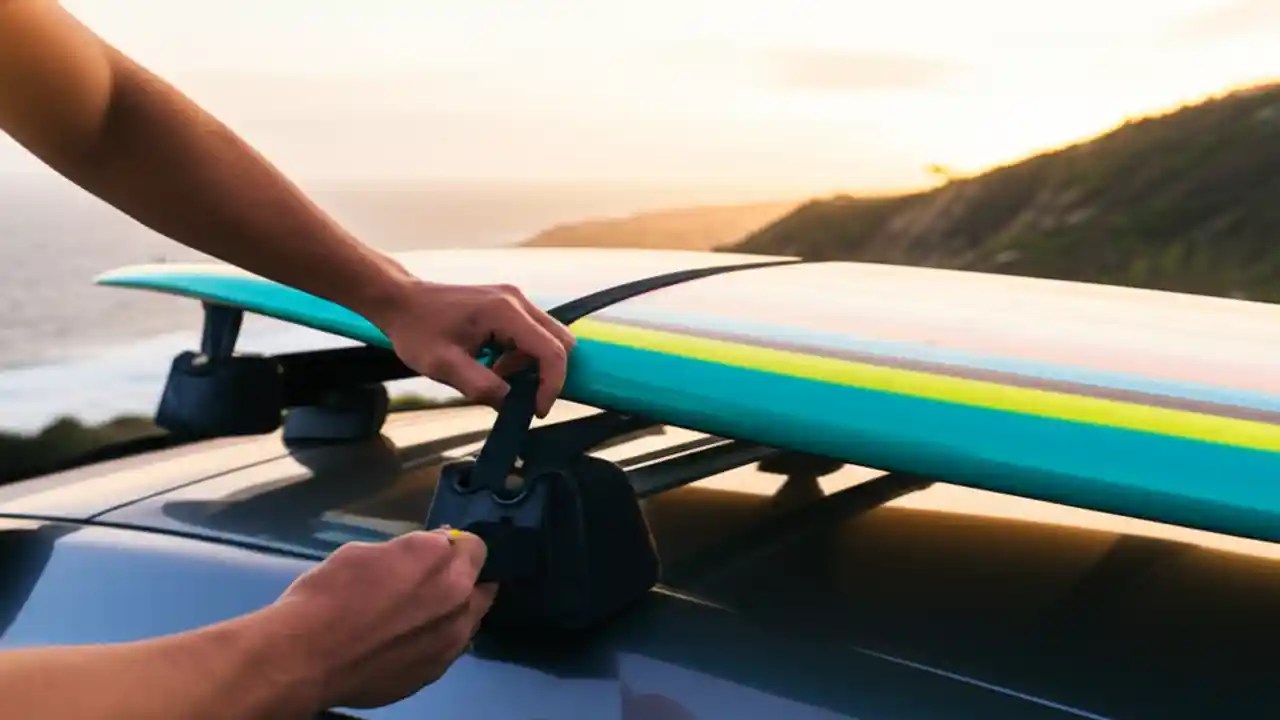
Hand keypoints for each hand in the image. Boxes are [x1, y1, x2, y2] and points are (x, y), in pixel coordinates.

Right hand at [262, 529, 496, 711]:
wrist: (305, 655)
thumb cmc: (330, 592)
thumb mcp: (367, 551)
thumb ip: (409, 552)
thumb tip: (425, 553)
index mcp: (442, 563)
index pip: (475, 545)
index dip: (454, 547)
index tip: (434, 552)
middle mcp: (458, 601)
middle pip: (482, 585)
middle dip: (463, 580)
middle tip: (430, 583)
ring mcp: (450, 643)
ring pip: (467, 621)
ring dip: (452, 613)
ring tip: (417, 616)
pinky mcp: (434, 673)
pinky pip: (446, 649)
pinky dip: (433, 641)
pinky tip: (404, 643)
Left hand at [375, 280, 576, 416]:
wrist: (401, 302)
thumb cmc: (417, 331)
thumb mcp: (443, 366)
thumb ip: (481, 386)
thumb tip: (511, 402)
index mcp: (504, 311)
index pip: (551, 351)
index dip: (552, 385)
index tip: (536, 410)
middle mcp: (516, 300)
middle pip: (560, 342)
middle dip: (545, 375)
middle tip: (515, 393)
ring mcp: (514, 299)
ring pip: (547, 339)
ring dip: (529, 366)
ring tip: (493, 375)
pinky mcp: (508, 305)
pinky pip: (531, 334)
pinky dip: (521, 356)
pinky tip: (492, 363)